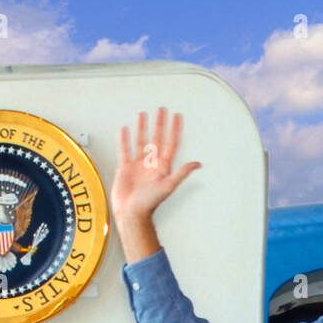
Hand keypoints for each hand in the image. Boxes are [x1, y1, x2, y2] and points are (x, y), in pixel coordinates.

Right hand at [112, 108, 200, 261]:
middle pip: (157, 138)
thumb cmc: (149, 203)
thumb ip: (182, 172)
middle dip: (160, 124)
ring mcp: (138, 165)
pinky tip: (125, 130)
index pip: (171, 143)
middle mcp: (151, 164)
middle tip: (162, 110)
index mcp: (162, 166)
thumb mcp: (168, 185)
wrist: (131, 213)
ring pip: (141, 141)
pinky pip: (125, 150)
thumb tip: (198, 164)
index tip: (177, 116)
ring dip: (143, 128)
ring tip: (143, 115)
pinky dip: (124, 140)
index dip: (175, 130)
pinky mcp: (125, 168)